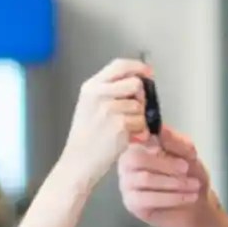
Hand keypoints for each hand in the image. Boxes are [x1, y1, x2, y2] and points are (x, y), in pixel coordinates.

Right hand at [57, 58, 151, 186]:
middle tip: (132, 112)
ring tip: (124, 129)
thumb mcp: (90, 105)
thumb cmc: (86, 137)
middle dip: (140, 98)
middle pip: (135, 84)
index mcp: (91, 87)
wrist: (79, 161)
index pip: (119, 65)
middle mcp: (99, 94)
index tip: (148, 73)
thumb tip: (138, 80)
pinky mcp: (120, 125)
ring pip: (140, 106)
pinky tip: (126, 137)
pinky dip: (139, 132)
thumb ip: (110, 90)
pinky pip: (142, 122)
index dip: (137, 67)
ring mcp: (109, 109)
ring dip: (138, 119)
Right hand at [118, 126, 213, 226]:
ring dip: (173, 182)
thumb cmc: (190, 175)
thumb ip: (176, 142)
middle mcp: (127, 163)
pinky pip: (147, 199)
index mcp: (138, 145)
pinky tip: (188, 197)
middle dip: (164, 163)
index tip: (166, 146)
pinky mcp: (132, 204)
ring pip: (144, 179)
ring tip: (193, 185)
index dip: (149, 139)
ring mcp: (126, 184)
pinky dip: (171, 197)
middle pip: (135, 158)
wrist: (198, 205)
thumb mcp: (189, 154)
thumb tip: (160, 130)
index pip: (134, 137)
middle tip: (186, 168)